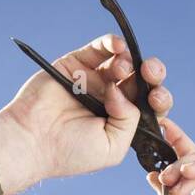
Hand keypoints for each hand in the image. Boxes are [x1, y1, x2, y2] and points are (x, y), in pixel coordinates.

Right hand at [0, 34, 173, 194]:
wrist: (35, 139)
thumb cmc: (71, 152)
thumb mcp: (113, 148)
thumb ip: (131, 122)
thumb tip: (124, 91)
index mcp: (122, 122)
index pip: (149, 105)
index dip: (159, 98)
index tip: (156, 99)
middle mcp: (111, 100)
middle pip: (141, 80)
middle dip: (152, 74)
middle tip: (149, 74)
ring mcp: (94, 80)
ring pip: (123, 62)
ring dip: (131, 60)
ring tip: (122, 69)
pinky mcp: (78, 64)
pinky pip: (101, 47)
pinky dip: (113, 43)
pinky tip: (118, 48)